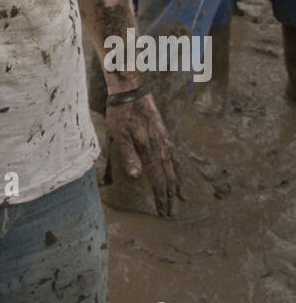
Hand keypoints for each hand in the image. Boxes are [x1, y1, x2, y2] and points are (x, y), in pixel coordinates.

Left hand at [106, 94, 181, 216]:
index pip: (157, 180)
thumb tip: (137, 178)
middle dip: (169, 196)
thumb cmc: (122, 112)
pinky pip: (175, 155)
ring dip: (177, 184)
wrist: (132, 89)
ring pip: (174, 167)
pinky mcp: (164, 133)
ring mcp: (165, 140)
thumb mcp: (120, 134)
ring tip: (182, 197)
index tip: (162, 212)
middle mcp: (161, 147)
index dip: (160, 197)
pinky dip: (178, 167)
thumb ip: (129, 156)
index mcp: (150, 150)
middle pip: (168, 177)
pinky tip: (177, 170)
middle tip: (171, 212)